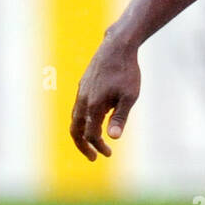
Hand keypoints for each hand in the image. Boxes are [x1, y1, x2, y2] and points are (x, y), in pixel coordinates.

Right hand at [70, 33, 140, 160]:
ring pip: (75, 119)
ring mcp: (81, 92)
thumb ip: (120, 117)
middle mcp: (83, 100)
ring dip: (83, 133)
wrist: (117, 46)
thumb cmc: (127, 72)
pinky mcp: (83, 86)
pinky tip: (95, 121)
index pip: (91, 134)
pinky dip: (83, 121)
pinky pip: (78, 108)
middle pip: (75, 130)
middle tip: (94, 157)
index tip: (108, 153)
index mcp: (93, 105)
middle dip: (83, 146)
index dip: (98, 146)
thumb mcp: (129, 96)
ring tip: (94, 142)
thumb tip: (114, 137)